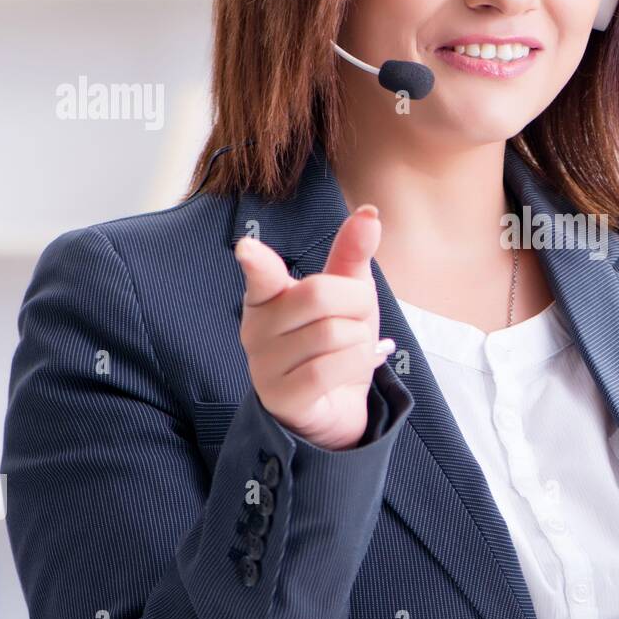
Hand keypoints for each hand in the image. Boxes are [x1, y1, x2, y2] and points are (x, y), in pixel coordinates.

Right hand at [235, 205, 394, 450]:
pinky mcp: (279, 397)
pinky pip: (329, 370)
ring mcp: (263, 364)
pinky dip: (357, 365)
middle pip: (320, 294)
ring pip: (332, 333)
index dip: (257, 261)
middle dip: (357, 304)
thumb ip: (352, 254)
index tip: (248, 247)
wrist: (334, 406)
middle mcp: (256, 327)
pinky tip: (356, 368)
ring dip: (361, 341)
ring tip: (352, 350)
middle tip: (358, 320)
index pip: (260, 273)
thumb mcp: (348, 293)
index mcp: (266, 295)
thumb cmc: (335, 341)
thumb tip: (371, 213)